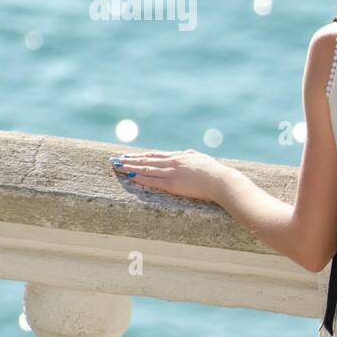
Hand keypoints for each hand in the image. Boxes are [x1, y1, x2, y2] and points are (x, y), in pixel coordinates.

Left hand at [109, 148, 234, 202]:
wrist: (221, 180)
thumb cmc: (215, 172)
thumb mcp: (202, 159)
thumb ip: (192, 155)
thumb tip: (187, 152)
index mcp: (179, 156)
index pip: (155, 155)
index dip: (140, 155)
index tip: (129, 155)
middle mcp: (172, 162)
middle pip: (146, 160)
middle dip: (129, 160)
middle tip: (115, 160)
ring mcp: (171, 172)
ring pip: (145, 169)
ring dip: (129, 167)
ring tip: (116, 167)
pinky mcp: (172, 184)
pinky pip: (151, 180)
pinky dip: (139, 178)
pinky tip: (129, 176)